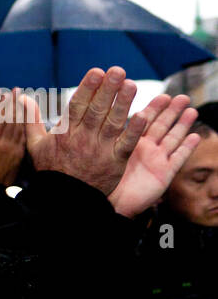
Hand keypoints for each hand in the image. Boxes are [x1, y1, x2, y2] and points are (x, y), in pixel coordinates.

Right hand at [0, 80, 25, 184]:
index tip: (3, 93)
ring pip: (20, 125)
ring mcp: (16, 148)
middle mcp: (6, 143)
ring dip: (22, 109)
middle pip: (12, 119)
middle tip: (16, 89)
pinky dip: (26, 122)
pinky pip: (25, 134)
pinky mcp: (21, 152)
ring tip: (24, 96)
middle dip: (14, 102)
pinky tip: (28, 114)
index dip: (2, 105)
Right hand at [24, 66, 145, 194]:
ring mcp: (100, 150)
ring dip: (123, 104)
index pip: (77, 106)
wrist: (65, 199)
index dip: (87, 88)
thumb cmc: (51, 169)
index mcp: (65, 133)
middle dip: (107, 90)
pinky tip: (143, 116)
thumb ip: (30, 119)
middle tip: (117, 71)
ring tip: (131, 85)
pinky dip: (134, 131)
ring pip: (113, 123)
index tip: (96, 72)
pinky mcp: (115, 162)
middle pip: (96, 110)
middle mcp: (83, 138)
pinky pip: (126, 144)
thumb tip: (23, 97)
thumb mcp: (35, 145)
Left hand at [107, 94, 199, 216]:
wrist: (110, 203)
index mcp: (131, 142)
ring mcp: (157, 160)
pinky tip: (195, 136)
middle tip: (183, 97)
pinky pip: (178, 159)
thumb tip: (104, 115)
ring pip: (173, 139)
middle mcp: (147, 149)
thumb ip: (111, 137)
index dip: (155, 108)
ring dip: (183, 125)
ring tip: (192, 110)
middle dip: (173, 111)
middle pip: (163, 126)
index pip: (145, 120)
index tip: (164, 95)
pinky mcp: (165, 174)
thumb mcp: (107, 154)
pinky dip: (187, 148)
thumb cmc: (105, 179)